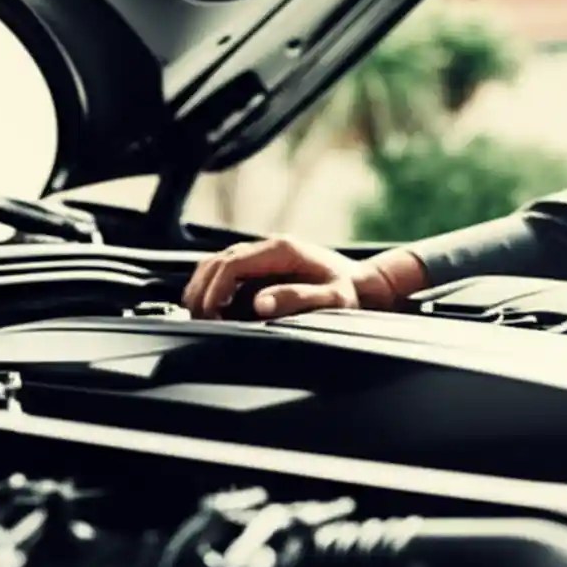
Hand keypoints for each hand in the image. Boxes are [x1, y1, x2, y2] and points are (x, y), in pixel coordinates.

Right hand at [180, 236, 428, 319]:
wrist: (366, 283)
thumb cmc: (352, 292)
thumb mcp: (332, 299)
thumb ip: (297, 299)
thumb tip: (261, 304)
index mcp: (282, 250)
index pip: (230, 264)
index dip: (214, 290)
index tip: (209, 314)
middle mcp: (270, 246)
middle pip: (217, 262)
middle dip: (201, 290)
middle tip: (199, 320)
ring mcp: (265, 254)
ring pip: (217, 263)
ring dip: (203, 288)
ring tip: (201, 316)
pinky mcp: (264, 264)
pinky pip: (228, 271)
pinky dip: (213, 287)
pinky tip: (213, 307)